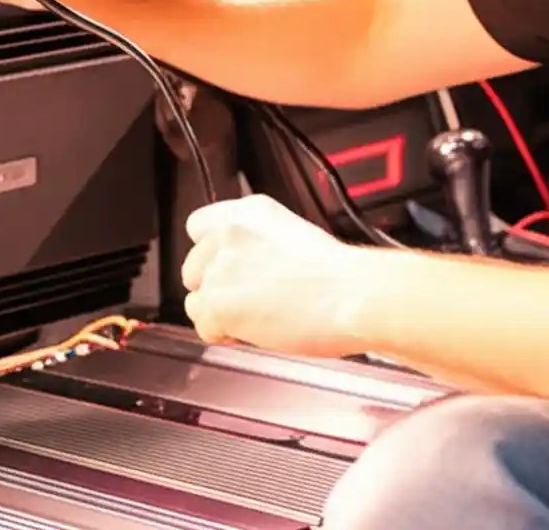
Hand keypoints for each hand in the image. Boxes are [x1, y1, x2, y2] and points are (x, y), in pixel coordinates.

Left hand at [181, 194, 373, 356]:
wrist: (355, 295)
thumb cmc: (341, 277)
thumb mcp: (294, 237)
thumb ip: (257, 246)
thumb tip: (244, 267)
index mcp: (248, 211)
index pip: (198, 227)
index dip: (211, 256)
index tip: (227, 270)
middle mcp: (228, 233)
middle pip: (192, 268)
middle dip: (216, 288)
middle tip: (251, 300)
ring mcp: (219, 267)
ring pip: (195, 301)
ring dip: (220, 314)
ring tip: (257, 317)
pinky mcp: (217, 302)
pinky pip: (203, 328)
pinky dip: (225, 336)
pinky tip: (256, 331)